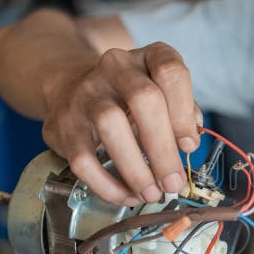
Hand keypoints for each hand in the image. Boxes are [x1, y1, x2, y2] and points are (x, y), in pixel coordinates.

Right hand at [41, 42, 201, 205]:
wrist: (71, 86)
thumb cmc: (130, 98)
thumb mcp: (162, 96)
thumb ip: (183, 115)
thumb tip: (190, 142)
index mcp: (148, 58)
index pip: (171, 72)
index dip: (183, 112)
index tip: (189, 146)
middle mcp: (116, 67)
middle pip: (144, 100)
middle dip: (163, 149)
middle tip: (174, 183)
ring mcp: (86, 92)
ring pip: (111, 125)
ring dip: (136, 168)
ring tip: (151, 193)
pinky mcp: (63, 123)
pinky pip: (83, 158)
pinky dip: (107, 184)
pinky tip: (126, 195)